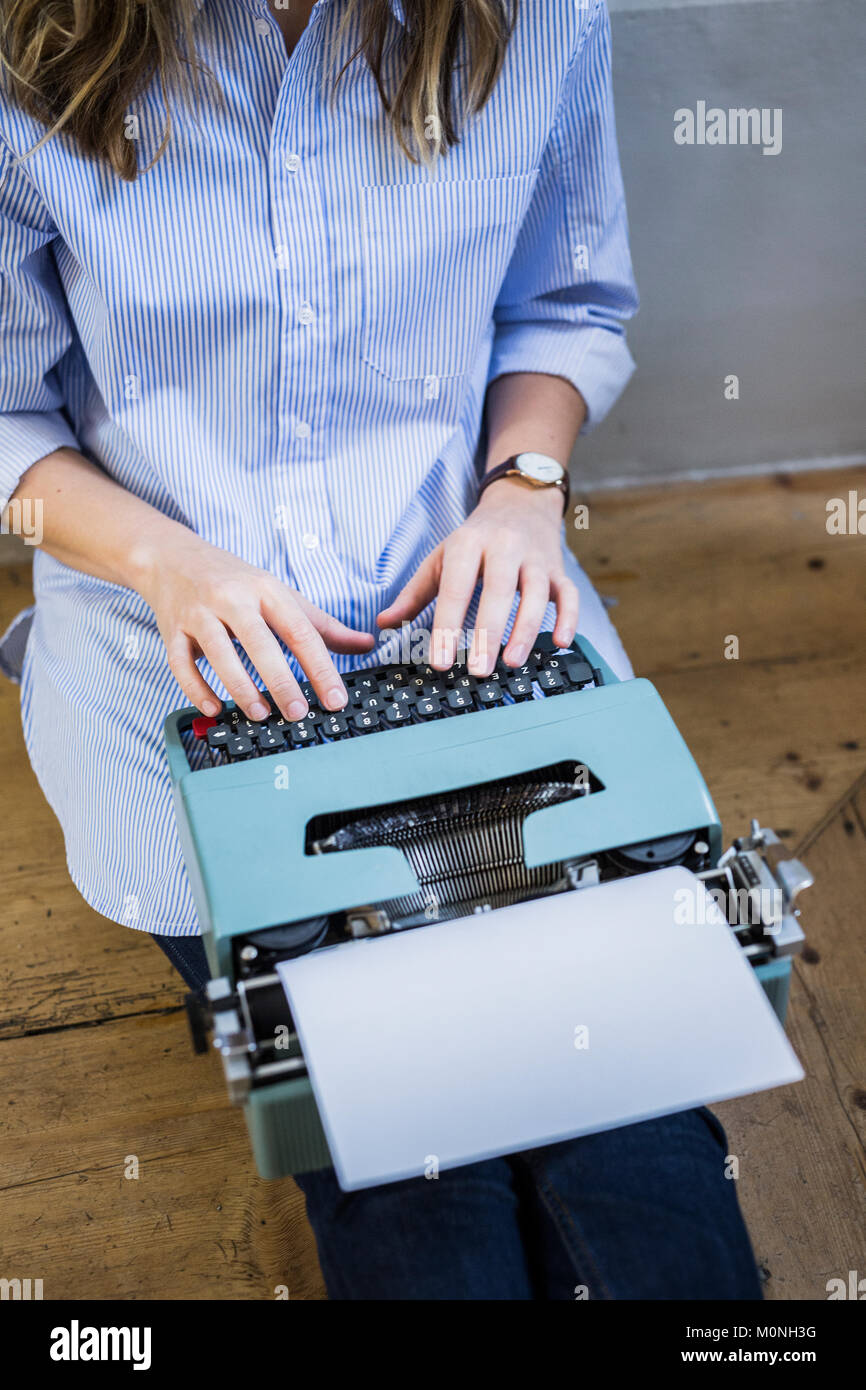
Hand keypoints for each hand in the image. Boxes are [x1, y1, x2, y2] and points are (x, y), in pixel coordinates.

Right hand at [134, 535, 374, 720]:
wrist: (173, 557)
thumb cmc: (236, 581)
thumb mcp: (280, 594)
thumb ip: (322, 624)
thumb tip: (367, 644)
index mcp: (266, 589)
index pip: (299, 631)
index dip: (320, 668)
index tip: (335, 699)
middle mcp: (232, 598)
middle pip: (259, 643)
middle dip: (280, 682)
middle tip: (298, 713)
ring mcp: (198, 613)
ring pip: (218, 654)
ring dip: (241, 688)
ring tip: (261, 714)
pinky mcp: (172, 629)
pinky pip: (180, 663)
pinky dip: (196, 689)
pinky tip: (215, 708)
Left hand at [376, 479, 578, 676]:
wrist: (520, 502)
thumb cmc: (475, 538)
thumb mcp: (440, 558)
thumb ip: (414, 594)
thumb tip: (384, 623)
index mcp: (468, 544)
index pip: (456, 589)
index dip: (448, 626)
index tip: (441, 660)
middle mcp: (504, 547)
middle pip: (499, 591)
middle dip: (489, 632)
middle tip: (479, 669)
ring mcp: (535, 558)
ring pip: (537, 593)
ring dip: (527, 629)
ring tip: (513, 662)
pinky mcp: (558, 569)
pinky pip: (569, 594)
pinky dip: (568, 618)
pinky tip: (561, 642)